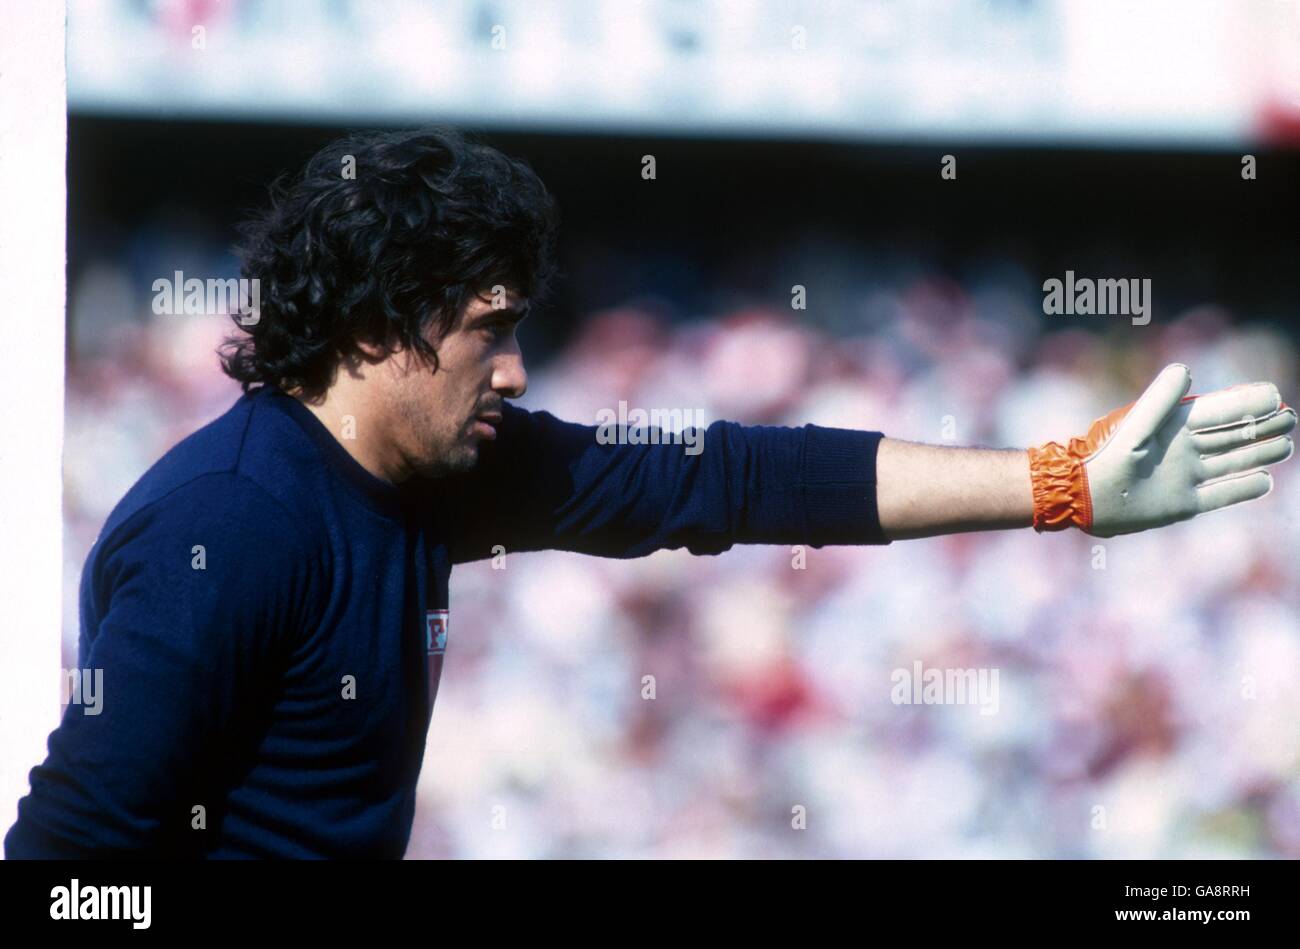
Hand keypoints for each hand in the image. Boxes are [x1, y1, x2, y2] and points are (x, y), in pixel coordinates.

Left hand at [1028, 363, 1295, 537]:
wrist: (1081, 496)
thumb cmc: (1104, 457)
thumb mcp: (1134, 427)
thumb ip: (1160, 401)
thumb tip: (1185, 369)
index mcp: (1174, 427)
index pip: (1219, 411)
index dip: (1245, 402)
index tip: (1274, 394)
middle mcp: (1184, 450)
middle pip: (1232, 436)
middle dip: (1261, 426)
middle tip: (1290, 417)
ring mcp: (1185, 477)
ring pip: (1232, 462)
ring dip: (1259, 453)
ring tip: (1285, 445)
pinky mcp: (1182, 503)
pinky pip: (1220, 494)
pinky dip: (1243, 488)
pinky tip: (1264, 481)